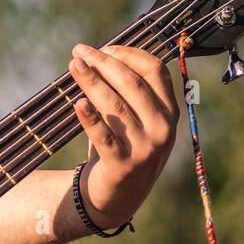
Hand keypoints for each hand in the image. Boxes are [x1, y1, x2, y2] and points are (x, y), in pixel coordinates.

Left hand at [68, 43, 178, 230]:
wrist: (117, 196)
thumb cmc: (122, 147)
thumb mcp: (137, 121)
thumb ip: (128, 93)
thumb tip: (98, 56)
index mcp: (169, 112)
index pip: (155, 71)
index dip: (128, 54)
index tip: (103, 47)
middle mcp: (162, 128)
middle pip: (133, 84)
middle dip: (104, 63)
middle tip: (79, 51)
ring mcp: (144, 147)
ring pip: (115, 106)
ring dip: (92, 82)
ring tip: (73, 66)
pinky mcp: (122, 165)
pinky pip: (104, 137)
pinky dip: (90, 119)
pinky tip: (77, 103)